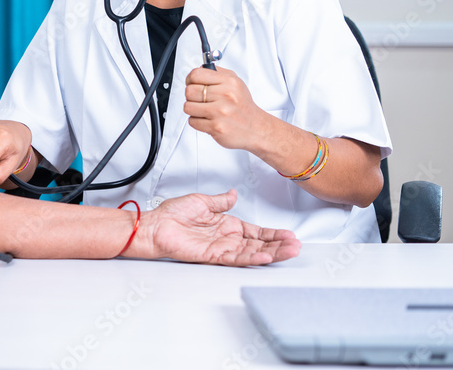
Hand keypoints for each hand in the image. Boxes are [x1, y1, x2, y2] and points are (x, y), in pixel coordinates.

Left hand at [127, 189, 300, 265]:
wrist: (155, 225)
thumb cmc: (173, 214)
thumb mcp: (202, 201)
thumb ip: (221, 201)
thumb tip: (233, 194)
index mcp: (226, 225)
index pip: (256, 231)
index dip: (273, 233)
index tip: (289, 235)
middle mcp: (227, 238)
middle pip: (259, 244)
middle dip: (279, 245)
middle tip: (296, 246)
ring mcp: (221, 248)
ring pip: (252, 252)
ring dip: (272, 252)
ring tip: (290, 251)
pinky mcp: (213, 256)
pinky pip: (236, 258)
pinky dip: (252, 257)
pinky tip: (266, 256)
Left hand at [184, 65, 271, 153]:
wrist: (256, 128)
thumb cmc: (243, 107)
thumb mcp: (236, 83)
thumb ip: (218, 73)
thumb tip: (200, 67)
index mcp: (229, 82)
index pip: (197, 74)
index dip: (190, 79)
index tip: (192, 83)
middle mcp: (226, 95)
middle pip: (189, 91)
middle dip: (191, 96)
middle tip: (199, 100)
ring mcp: (220, 112)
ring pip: (188, 107)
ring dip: (193, 110)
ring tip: (204, 110)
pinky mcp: (216, 127)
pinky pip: (192, 121)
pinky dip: (197, 122)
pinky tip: (208, 120)